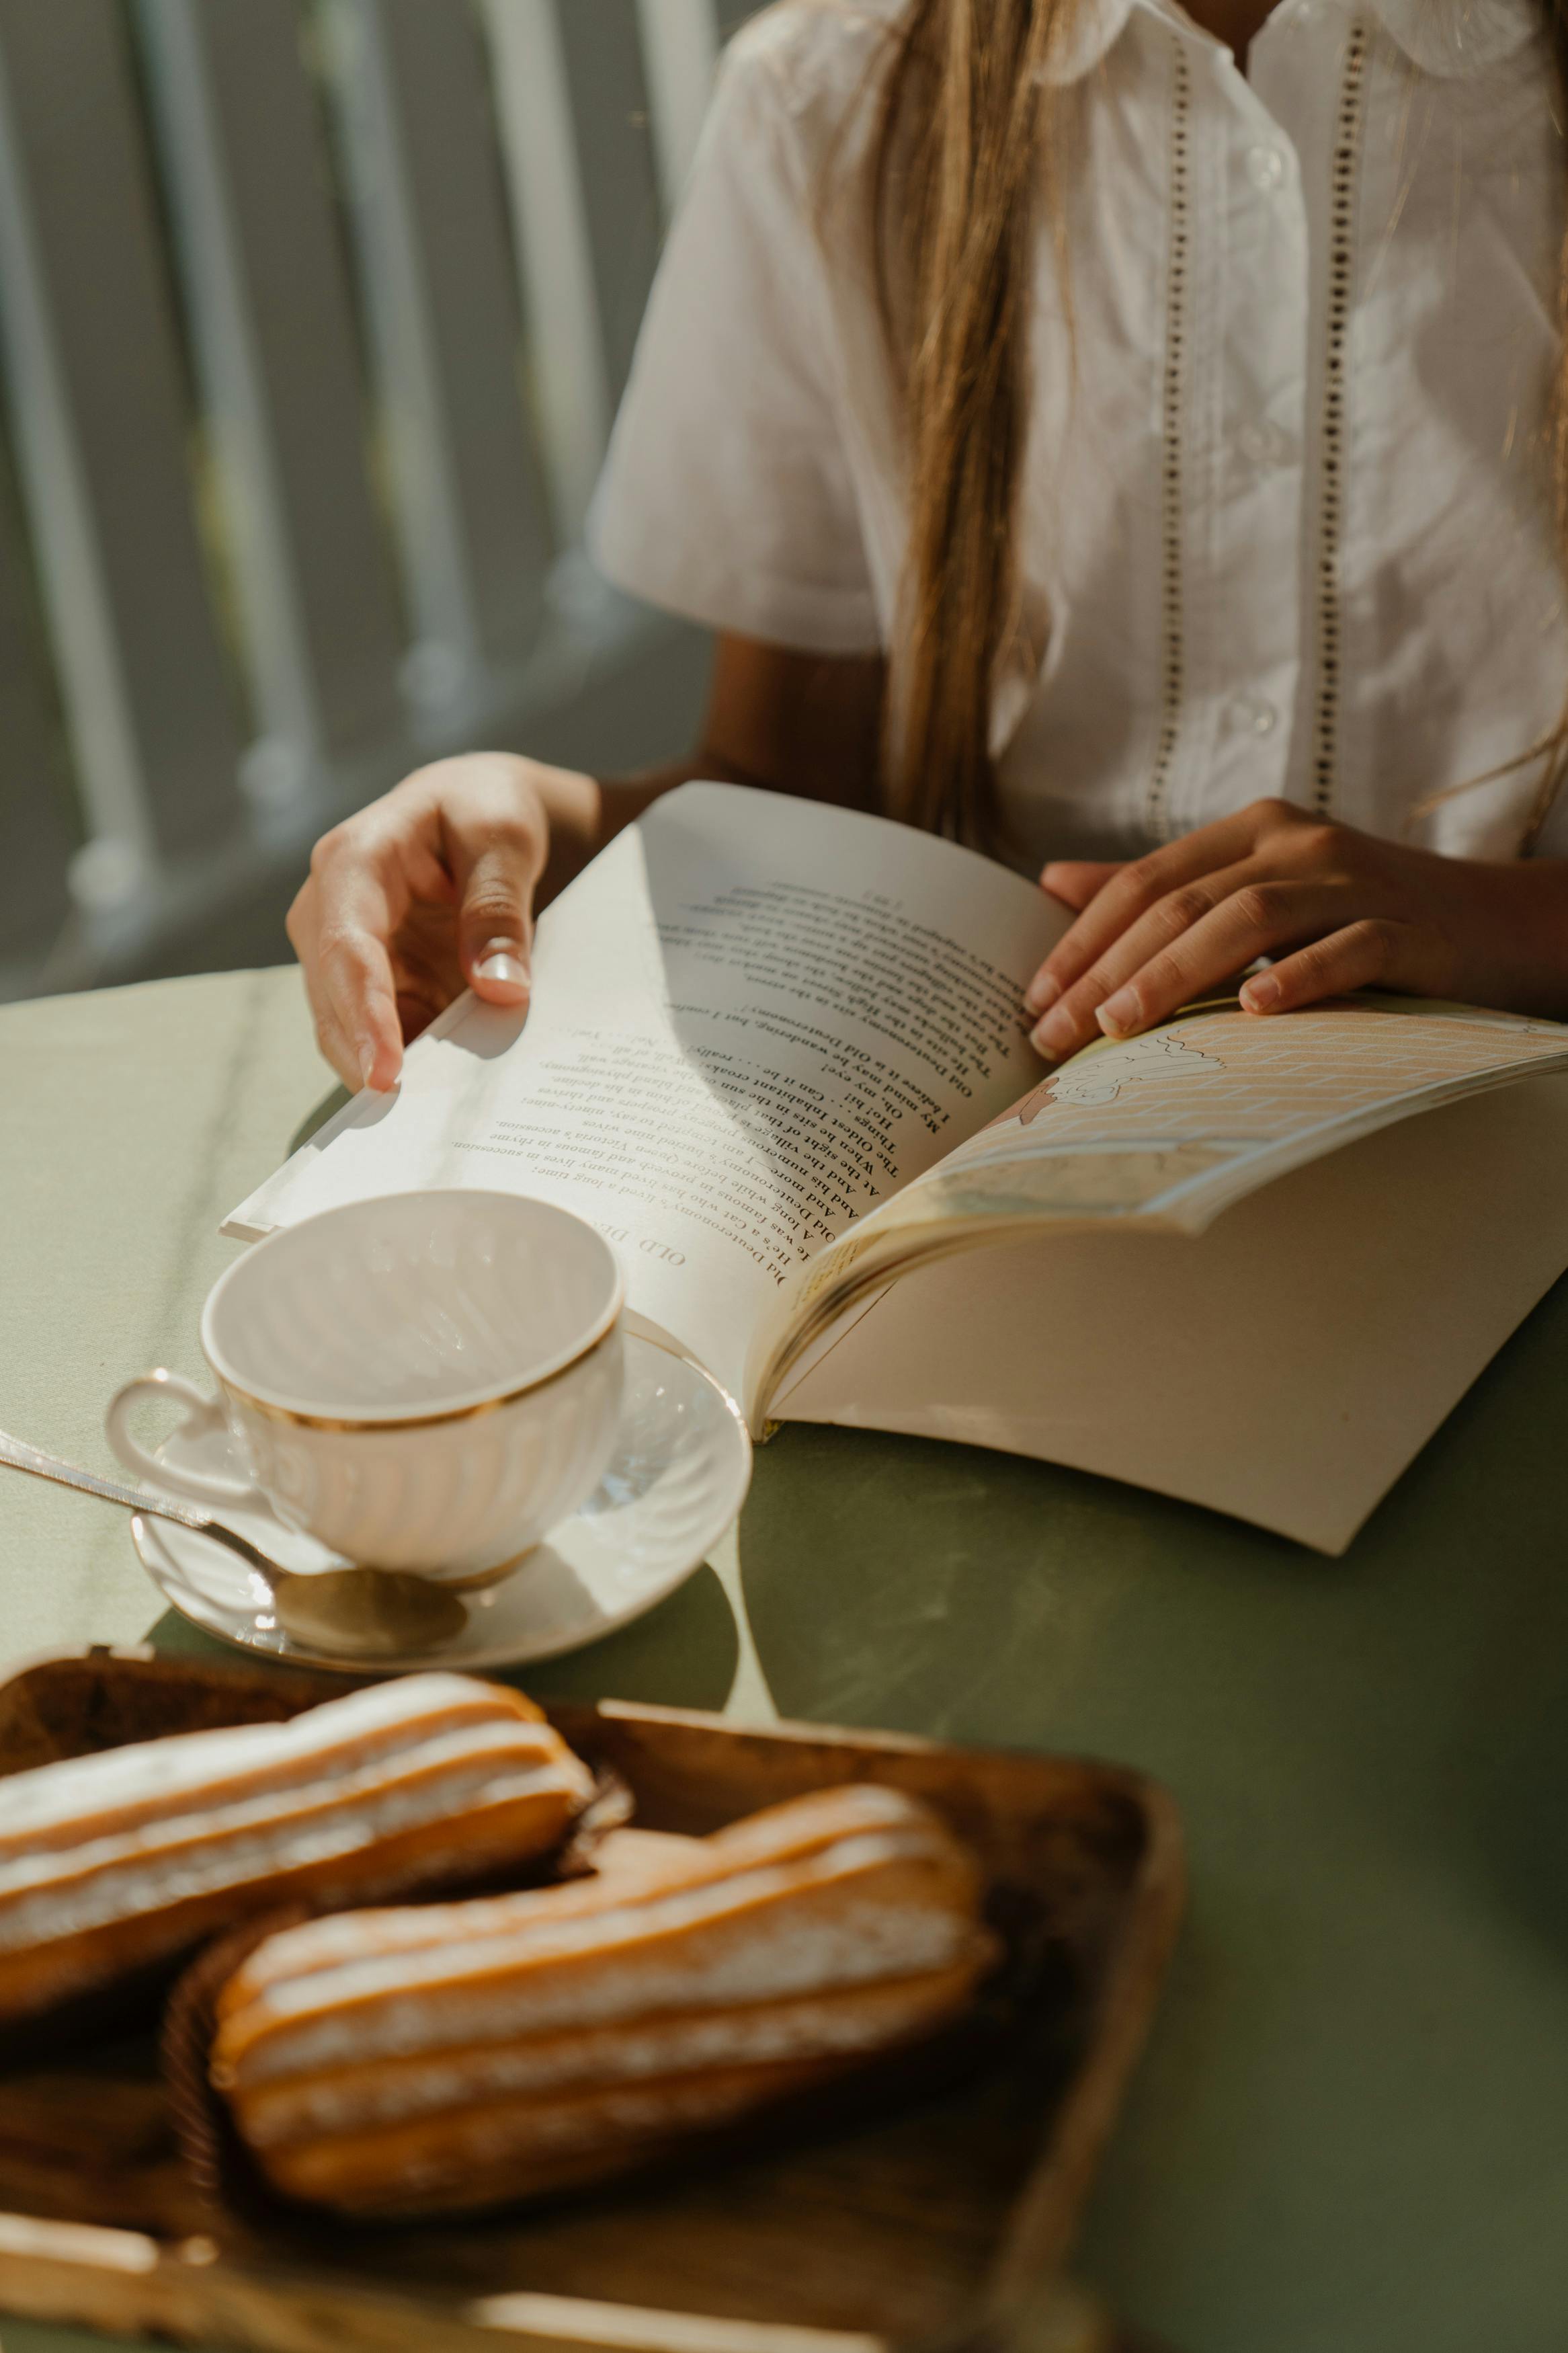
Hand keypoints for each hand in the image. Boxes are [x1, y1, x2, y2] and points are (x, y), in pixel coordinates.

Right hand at [286, 753, 554, 1092]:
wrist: (479, 810)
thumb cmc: (486, 809)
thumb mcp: (506, 839)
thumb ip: (499, 909)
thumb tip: (499, 989)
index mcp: (353, 860)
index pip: (347, 947)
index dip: (364, 1014)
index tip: (385, 1074)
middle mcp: (330, 910)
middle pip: (335, 1000)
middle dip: (369, 1059)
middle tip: (413, 1127)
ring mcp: (344, 952)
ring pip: (348, 1030)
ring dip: (390, 1070)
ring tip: (435, 1122)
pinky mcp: (370, 984)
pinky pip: (380, 1035)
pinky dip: (410, 1066)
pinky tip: (444, 1097)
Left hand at [1021, 798, 1567, 1058]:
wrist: (1488, 926)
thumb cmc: (1352, 913)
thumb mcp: (1253, 888)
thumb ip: (1160, 887)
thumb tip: (1054, 882)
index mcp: (1252, 830)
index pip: (1147, 881)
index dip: (1083, 941)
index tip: (1033, 1002)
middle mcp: (1297, 843)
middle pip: (1184, 902)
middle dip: (1109, 970)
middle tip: (1057, 1034)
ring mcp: (1354, 881)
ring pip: (1250, 918)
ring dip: (1175, 974)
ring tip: (1121, 1025)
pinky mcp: (1407, 929)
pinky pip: (1346, 948)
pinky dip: (1298, 976)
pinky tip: (1252, 1011)